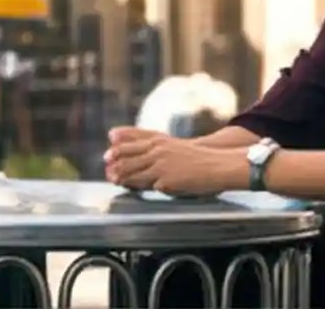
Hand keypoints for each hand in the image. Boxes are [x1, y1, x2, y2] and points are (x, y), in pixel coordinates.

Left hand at [104, 126, 245, 196]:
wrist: (218, 165)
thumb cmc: (200, 158)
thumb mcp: (177, 146)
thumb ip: (159, 147)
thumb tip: (144, 151)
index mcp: (161, 140)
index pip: (134, 138)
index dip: (120, 142)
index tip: (109, 146)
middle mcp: (158, 150)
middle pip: (129, 154)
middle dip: (116, 160)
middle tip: (107, 166)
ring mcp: (161, 165)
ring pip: (133, 170)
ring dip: (121, 175)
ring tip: (112, 179)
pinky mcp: (165, 181)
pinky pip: (146, 184)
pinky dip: (136, 186)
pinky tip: (128, 187)